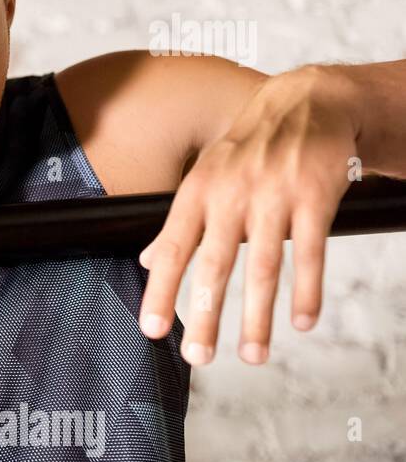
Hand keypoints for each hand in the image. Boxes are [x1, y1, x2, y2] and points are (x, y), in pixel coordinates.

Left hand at [136, 66, 359, 365]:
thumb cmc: (248, 150)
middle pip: (214, 266)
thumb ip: (178, 223)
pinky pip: (310, 253)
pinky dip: (306, 292)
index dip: (160, 291)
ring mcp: (275, 197)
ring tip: (252, 356)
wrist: (308, 104)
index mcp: (197, 194)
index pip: (172, 249)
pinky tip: (301, 321)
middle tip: (199, 357)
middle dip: (205, 316)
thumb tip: (146, 261)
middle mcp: (231, 196)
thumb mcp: (204, 177)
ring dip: (258, 317)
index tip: (152, 330)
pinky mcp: (315, 198)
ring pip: (264, 267)